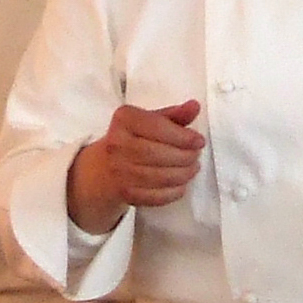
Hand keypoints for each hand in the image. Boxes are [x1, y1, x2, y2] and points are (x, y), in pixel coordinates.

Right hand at [67, 100, 204, 232]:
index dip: (183, 136)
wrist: (104, 169)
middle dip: (185, 156)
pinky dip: (174, 191)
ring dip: (183, 174)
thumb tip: (195, 106)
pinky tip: (181, 184)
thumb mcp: (152, 121)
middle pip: (158, 153)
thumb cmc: (134, 139)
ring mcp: (118, 171)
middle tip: (196, 155)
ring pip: (159, 176)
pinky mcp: (124, 193)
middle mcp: (116, 144)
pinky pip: (156, 196)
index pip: (157, 127)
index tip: (199, 141)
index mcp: (124, 120)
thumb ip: (175, 115)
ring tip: (192, 168)